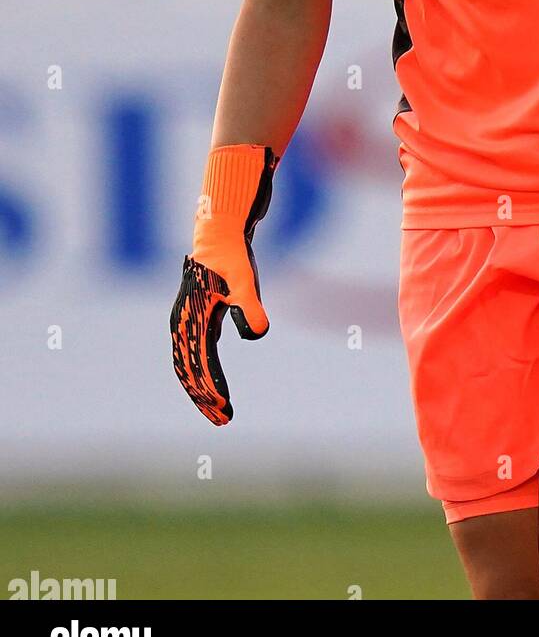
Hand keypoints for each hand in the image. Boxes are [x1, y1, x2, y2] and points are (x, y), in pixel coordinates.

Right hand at [170, 145, 277, 423]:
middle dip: (204, 395)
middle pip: (187, 366)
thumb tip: (256, 333)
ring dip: (202, 384)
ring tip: (218, 405)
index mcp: (189, 313)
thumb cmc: (232, 246)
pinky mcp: (200, 306)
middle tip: (223, 420)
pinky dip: (203, 365)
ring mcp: (189, 311)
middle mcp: (184, 315)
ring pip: (189, 358)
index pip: (196, 362)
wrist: (222, 216)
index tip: (225, 410)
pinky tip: (215, 377)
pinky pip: (196, 345)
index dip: (210, 389)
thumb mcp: (244, 276)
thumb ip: (250, 305)